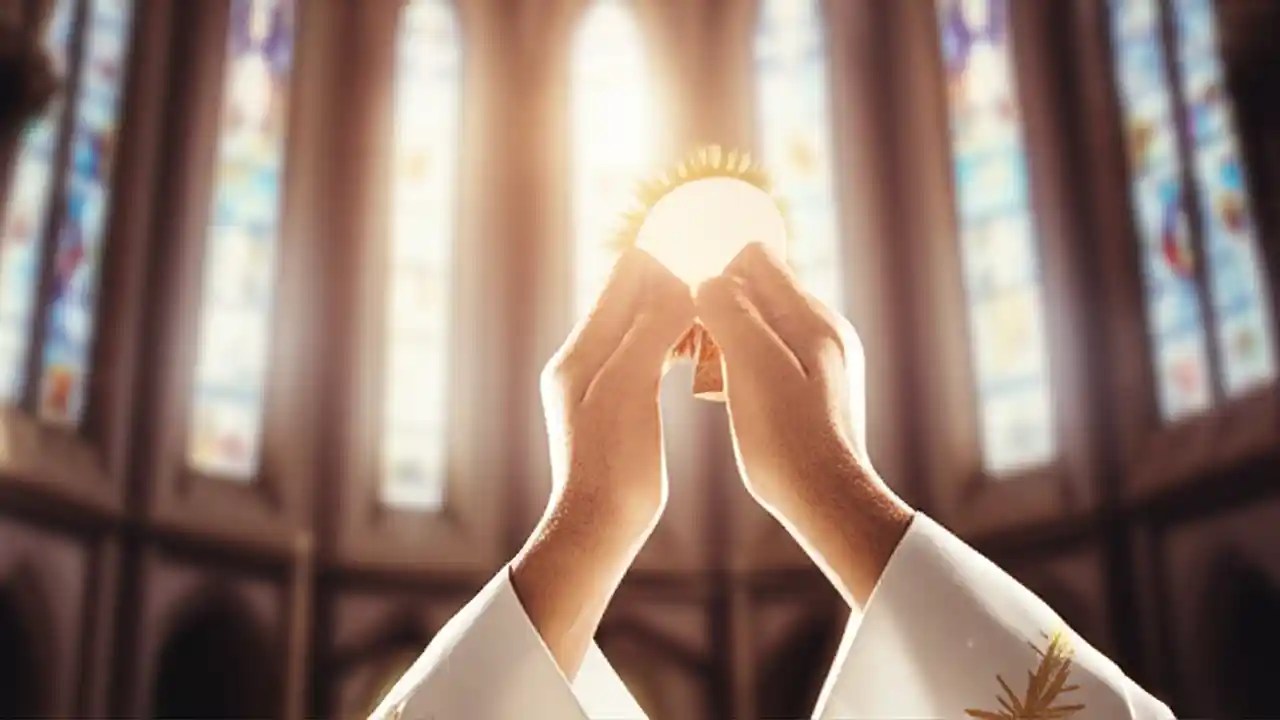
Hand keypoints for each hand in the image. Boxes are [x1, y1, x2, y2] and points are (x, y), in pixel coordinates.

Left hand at [512, 248, 692, 677]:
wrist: (598, 526)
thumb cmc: (614, 465)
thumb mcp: (631, 388)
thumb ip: (649, 330)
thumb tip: (676, 280)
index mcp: (582, 350)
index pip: (625, 278)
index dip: (666, 262)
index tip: (708, 256)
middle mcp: (583, 358)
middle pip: (632, 297)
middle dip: (673, 284)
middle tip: (719, 283)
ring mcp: (598, 381)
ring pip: (641, 325)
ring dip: (675, 314)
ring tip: (714, 314)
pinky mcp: (616, 404)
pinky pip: (646, 353)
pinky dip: (672, 343)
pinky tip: (698, 350)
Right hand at [696, 243, 912, 607]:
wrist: (827, 501)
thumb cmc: (787, 441)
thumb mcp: (751, 369)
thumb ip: (730, 313)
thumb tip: (708, 280)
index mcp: (812, 318)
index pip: (757, 257)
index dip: (719, 276)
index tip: (695, 311)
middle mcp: (826, 328)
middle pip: (761, 287)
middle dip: (724, 306)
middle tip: (703, 349)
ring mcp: (827, 355)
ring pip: (766, 320)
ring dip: (734, 336)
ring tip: (718, 376)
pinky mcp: (820, 382)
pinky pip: (776, 349)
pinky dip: (749, 360)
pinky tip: (739, 393)